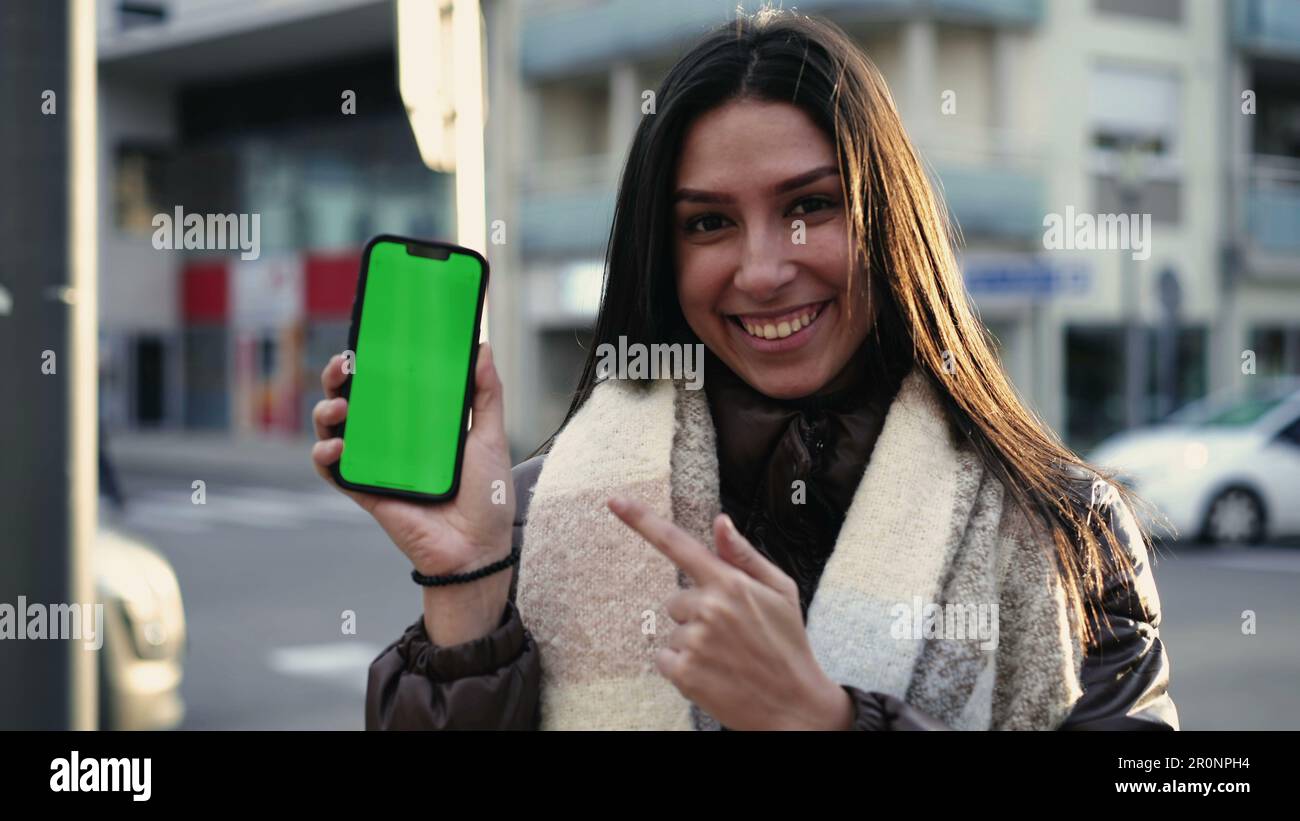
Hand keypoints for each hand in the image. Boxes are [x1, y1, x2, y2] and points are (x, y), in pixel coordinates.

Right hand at [311, 342, 515, 577]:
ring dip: (326, 412)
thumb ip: (487, 394)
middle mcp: (392, 440)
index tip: (367, 340)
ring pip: (334, 431)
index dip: (372, 362)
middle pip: (354, 401)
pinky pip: (333, 471)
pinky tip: (334, 447)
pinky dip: (324, 456)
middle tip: (345, 364)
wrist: (478, 548)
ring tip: (340, 407)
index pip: (387, 385)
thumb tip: (481, 349)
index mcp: (419, 423)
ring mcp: (375, 465)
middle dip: (339, 378)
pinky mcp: (365, 492)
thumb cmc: (487, 495)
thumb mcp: (490, 437)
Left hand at [607, 498, 853, 730]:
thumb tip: (720, 522)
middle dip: (697, 613)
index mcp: (729, 582)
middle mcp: (708, 607)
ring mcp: (694, 641)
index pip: (677, 544)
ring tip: (727, 657)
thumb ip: (744, 556)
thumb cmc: (788, 643)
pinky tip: (713, 673)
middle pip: (676, 599)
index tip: (614, 500)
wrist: (794, 705)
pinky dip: (682, 666)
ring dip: (692, 643)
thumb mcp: (781, 591)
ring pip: (673, 631)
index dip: (641, 520)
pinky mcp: (684, 673)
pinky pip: (664, 658)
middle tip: (731, 635)